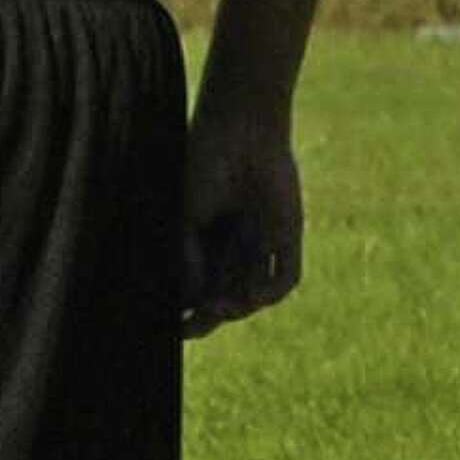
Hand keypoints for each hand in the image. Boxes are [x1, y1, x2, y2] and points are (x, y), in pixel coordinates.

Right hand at [181, 107, 303, 338]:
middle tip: (193, 326)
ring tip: (219, 306)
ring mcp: (263, 242)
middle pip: (225, 294)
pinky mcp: (288, 236)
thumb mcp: (186, 213)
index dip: (186, 308)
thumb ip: (189, 256)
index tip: (171, 329)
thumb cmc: (203, 163)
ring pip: (254, 291)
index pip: (199, 283)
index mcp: (206, 235)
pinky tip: (250, 297)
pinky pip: (285, 277)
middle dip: (209, 314)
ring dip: (237, 305)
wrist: (240, 130)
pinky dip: (269, 291)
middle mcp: (235, 242)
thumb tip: (192, 299)